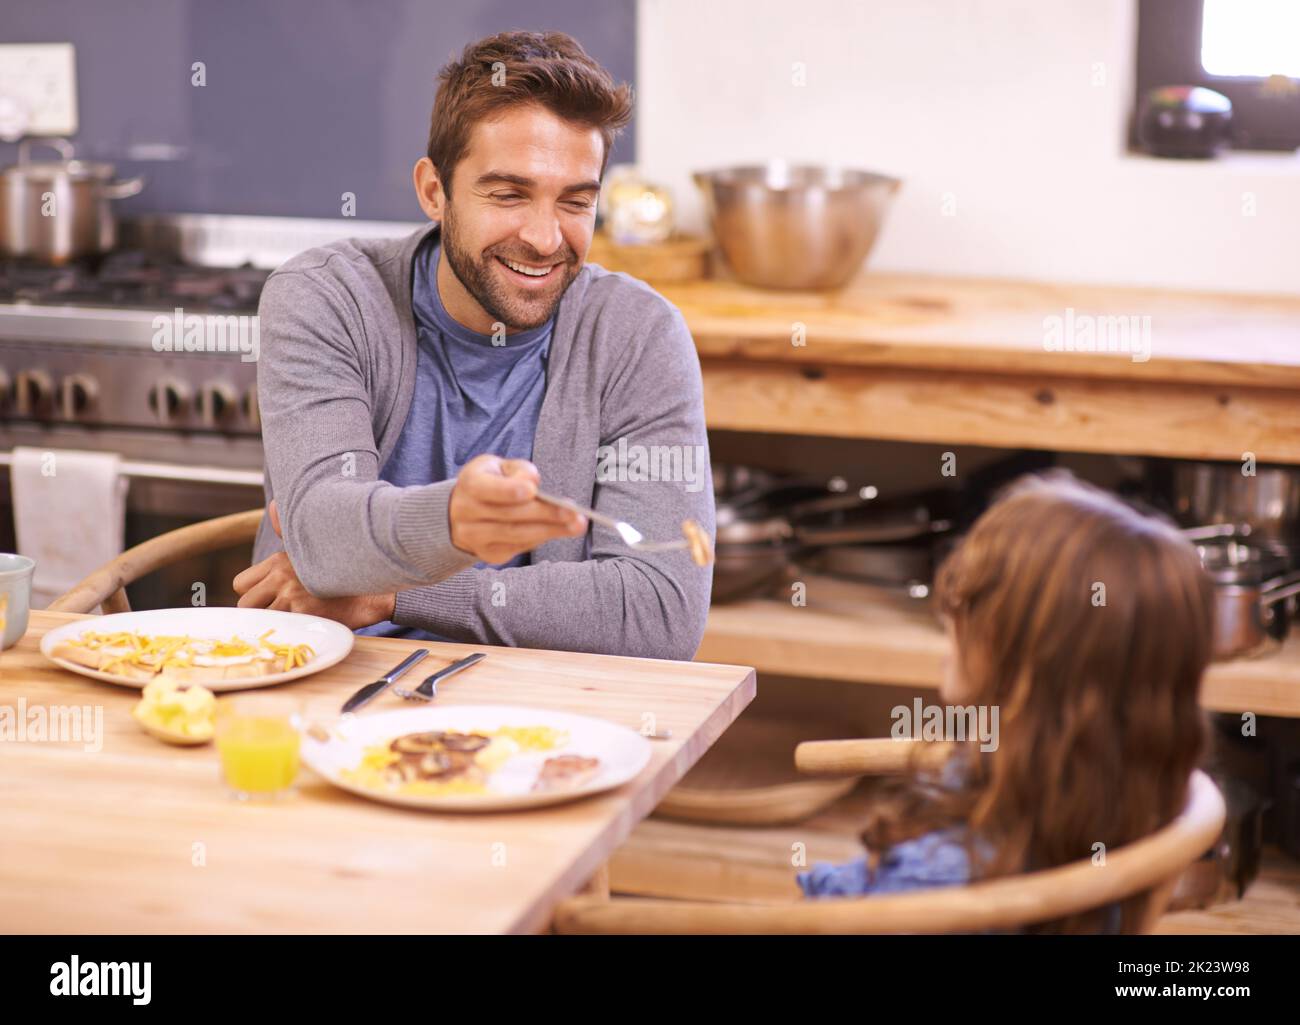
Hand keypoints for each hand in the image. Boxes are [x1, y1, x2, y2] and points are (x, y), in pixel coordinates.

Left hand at [233, 500, 395, 628]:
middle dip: (257, 611)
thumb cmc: (343, 572)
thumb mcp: (314, 547)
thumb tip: (272, 506)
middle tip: (276, 613)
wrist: (373, 593)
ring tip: (288, 621)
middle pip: (245, 603)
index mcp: (279, 560)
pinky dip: (286, 631)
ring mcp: (292, 596)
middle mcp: (282, 576)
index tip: (267, 599)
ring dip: (271, 622)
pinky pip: (279, 628)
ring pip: (259, 618)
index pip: (240, 582)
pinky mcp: (303, 614)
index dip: (251, 593)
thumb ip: (288, 532)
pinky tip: (300, 627)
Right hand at [448, 455, 586, 564]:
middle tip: (573, 512)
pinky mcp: (488, 554)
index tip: (533, 490)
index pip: (487, 489)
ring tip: (576, 525)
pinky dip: (540, 538)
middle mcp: (466, 513)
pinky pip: (518, 547)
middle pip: (509, 516)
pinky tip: (558, 530)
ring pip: (516, 535)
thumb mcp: (502, 466)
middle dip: (544, 514)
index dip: (509, 491)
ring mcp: (475, 537)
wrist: (465, 509)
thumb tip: (533, 483)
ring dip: (550, 531)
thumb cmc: (492, 481)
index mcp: (470, 484)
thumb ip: (519, 470)